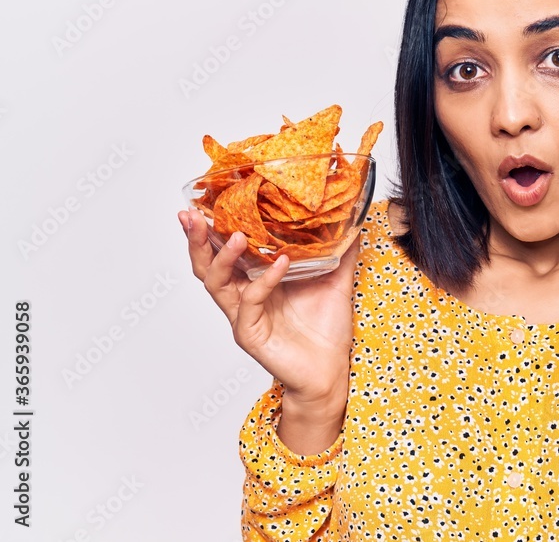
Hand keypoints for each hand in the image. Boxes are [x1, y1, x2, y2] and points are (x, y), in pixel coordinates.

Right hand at [179, 207, 359, 408]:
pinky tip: (280, 263)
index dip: (212, 228)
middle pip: (207, 265)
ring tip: (233, 235)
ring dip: (222, 257)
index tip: (204, 200)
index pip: (225, 250)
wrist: (332, 371)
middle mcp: (243, 297)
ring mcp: (244, 317)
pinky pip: (250, 302)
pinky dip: (263, 281)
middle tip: (192, 214)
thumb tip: (354, 220)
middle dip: (197, 238)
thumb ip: (340, 252)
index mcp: (256, 281)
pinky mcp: (250, 335)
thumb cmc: (326, 330)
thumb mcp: (336, 282)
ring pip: (216, 283)